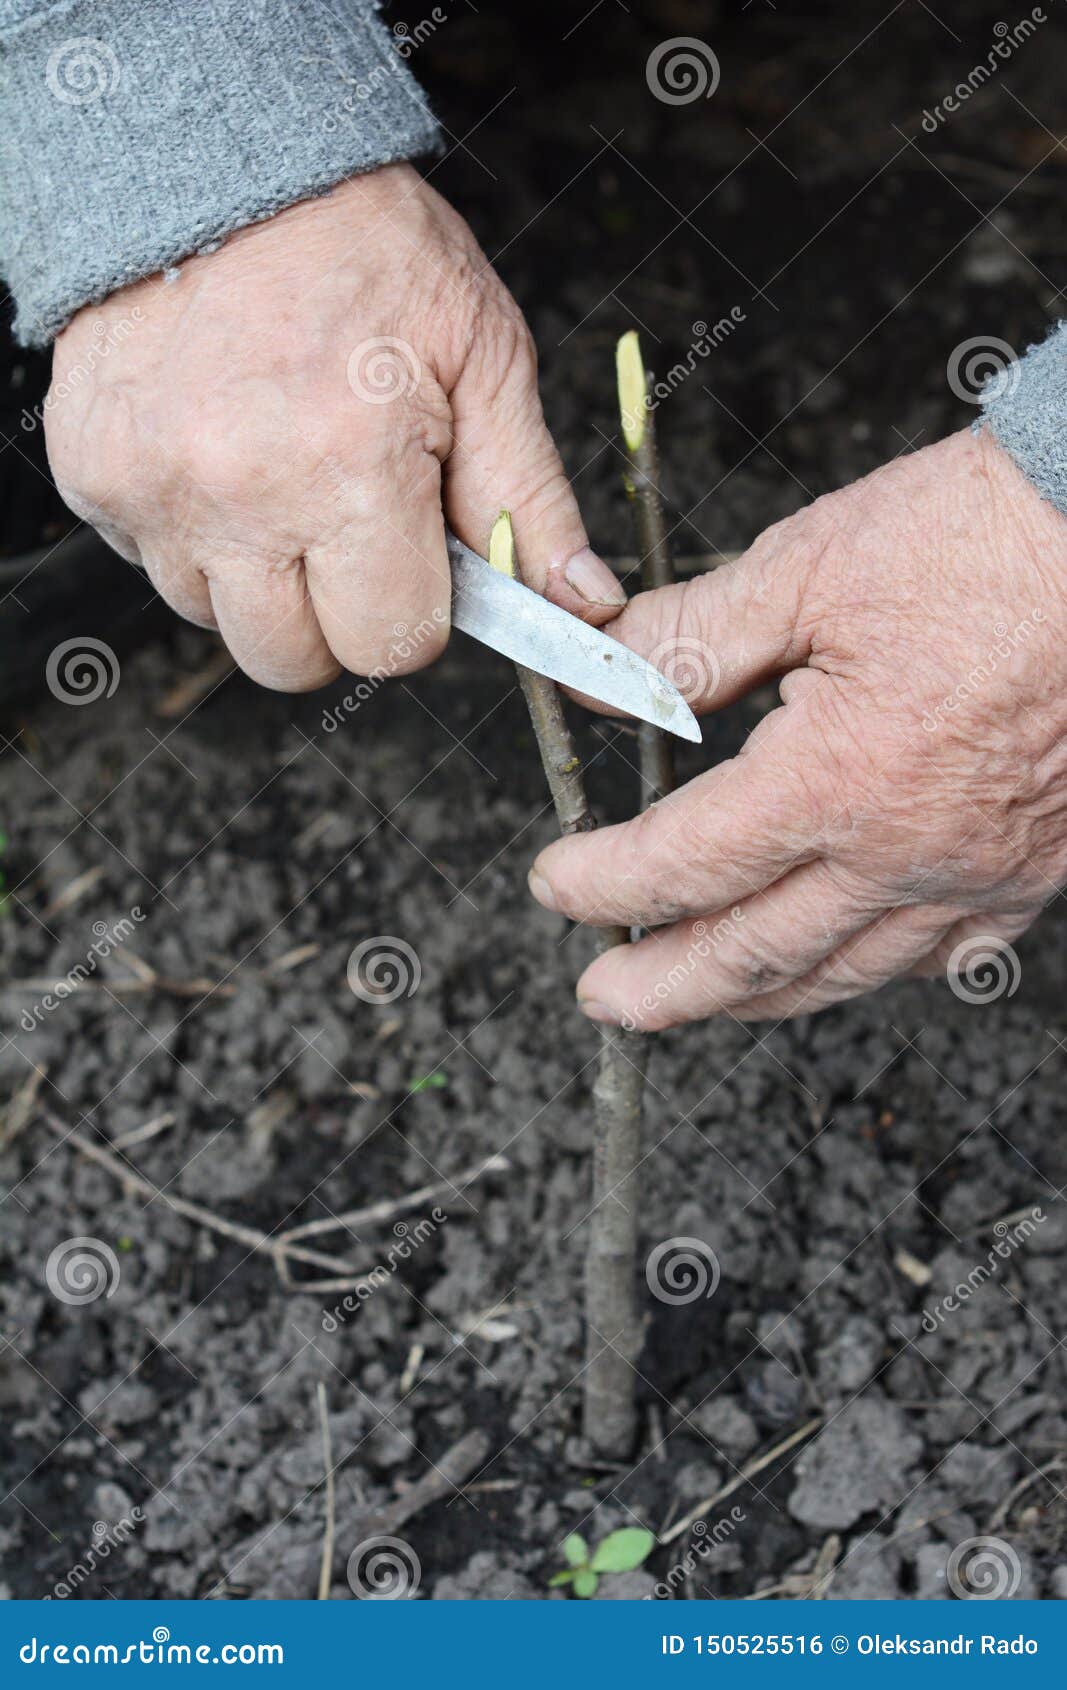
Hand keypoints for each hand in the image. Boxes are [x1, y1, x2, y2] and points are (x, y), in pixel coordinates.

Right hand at [44, 165, 623, 689]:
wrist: (221, 156)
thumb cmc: (365, 248)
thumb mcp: (483, 358)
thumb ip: (528, 499)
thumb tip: (583, 605)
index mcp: (349, 470)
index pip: (392, 644)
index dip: (417, 609)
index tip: (414, 549)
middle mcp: (237, 495)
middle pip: (295, 660)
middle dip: (337, 613)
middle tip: (349, 522)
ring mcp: (152, 490)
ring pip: (217, 621)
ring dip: (259, 576)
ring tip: (281, 471)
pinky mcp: (92, 474)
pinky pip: (151, 565)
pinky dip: (194, 533)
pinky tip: (222, 453)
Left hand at [529, 427, 1066, 1026]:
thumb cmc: (987, 535)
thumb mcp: (808, 566)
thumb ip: (689, 639)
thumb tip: (602, 676)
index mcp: (836, 778)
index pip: (683, 864)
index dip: (603, 883)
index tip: (557, 884)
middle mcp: (907, 849)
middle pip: (754, 954)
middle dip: (664, 986)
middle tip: (604, 999)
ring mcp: (979, 870)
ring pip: (845, 972)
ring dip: (757, 994)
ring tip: (700, 997)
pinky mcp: (1036, 866)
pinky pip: (943, 954)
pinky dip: (873, 968)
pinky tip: (840, 960)